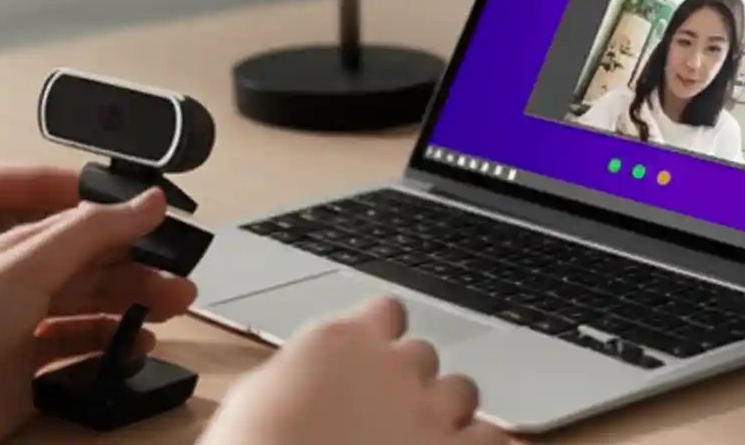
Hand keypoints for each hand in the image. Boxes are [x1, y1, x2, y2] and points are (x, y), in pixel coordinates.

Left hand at [0, 188, 196, 444]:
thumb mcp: (30, 261)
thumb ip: (92, 230)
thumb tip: (146, 201)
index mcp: (27, 244)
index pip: (93, 226)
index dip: (134, 226)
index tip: (173, 234)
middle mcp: (30, 282)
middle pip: (100, 271)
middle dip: (143, 275)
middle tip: (182, 286)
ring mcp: (28, 326)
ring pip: (94, 312)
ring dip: (133, 310)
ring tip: (170, 314)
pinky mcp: (28, 370)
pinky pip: (81, 355)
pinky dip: (110, 351)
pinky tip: (133, 351)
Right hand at [199, 297, 509, 444]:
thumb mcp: (253, 399)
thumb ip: (295, 374)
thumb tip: (300, 379)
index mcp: (339, 342)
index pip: (385, 312)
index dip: (383, 334)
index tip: (376, 351)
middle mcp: (392, 365)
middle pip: (422, 355)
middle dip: (411, 381)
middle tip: (388, 413)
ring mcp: (430, 410)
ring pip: (461, 391)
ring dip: (445, 412)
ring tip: (424, 438)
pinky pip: (491, 438)